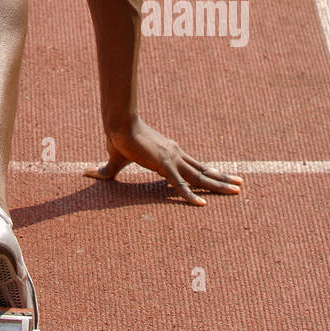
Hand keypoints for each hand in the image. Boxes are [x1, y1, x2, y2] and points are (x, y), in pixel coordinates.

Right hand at [85, 117, 242, 204]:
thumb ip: (107, 171)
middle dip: (223, 179)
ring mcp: (172, 160)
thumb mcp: (115, 160)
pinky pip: (180, 185)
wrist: (118, 125)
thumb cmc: (118, 138)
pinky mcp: (164, 165)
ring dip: (219, 185)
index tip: (223, 177)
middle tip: (240, 185)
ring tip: (237, 190)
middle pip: (204, 171)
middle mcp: (176, 155)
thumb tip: (89, 174)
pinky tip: (201, 204)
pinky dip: (190, 195)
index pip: (194, 166)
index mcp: (170, 153)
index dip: (209, 173)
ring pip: (200, 177)